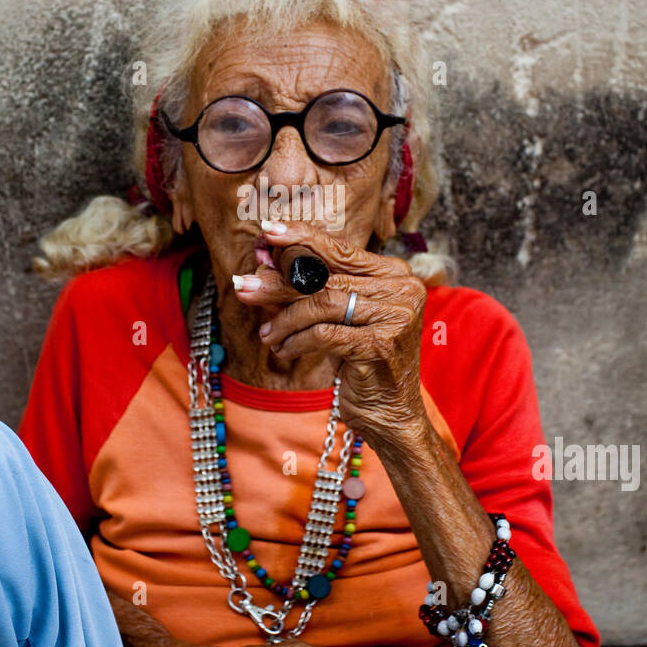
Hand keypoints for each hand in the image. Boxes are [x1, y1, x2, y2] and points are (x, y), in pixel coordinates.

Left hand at [234, 219, 429, 447]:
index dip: (303, 237)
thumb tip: (263, 261)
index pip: (342, 249)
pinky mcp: (381, 346)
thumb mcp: (339, 319)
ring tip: (268, 335)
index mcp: (396, 274)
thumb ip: (311, 289)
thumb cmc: (361, 362)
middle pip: (326, 277)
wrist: (390, 414)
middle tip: (245, 286)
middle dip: (280, 283)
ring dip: (285, 319)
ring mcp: (395, 318)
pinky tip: (282, 350)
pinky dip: (296, 341)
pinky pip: (323, 334)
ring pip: (322, 304)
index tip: (267, 231)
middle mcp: (402, 290)